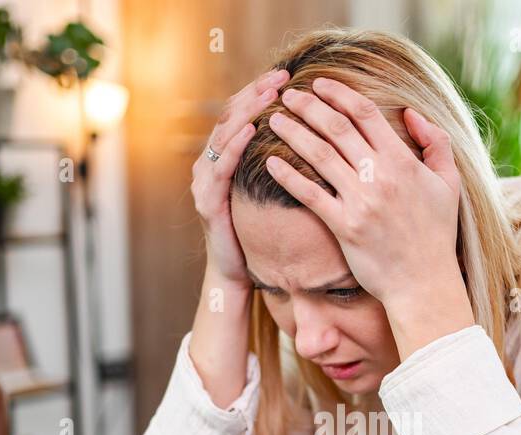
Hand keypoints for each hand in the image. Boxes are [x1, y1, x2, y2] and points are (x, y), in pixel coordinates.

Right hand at [191, 68, 288, 287]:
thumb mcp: (271, 192)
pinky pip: (220, 168)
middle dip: (255, 94)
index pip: (243, 113)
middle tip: (280, 76)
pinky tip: (250, 131)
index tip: (287, 75)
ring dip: (247, 112)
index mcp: (226, 158)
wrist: (237, 273)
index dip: (261, 92)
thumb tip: (315, 137)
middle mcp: (211, 163)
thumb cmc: (259, 232)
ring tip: (268, 94)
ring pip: (223, 135)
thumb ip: (280, 163)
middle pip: (232, 116)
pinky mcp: (207, 202)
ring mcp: (205, 181)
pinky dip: (234, 146)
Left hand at [265, 78, 472, 355]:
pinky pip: (310, 195)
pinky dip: (289, 176)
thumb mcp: (448, 183)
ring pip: (319, 156)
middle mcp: (380, 176)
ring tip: (273, 119)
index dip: (339, 94)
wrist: (423, 282)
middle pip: (336, 128)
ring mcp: (360, 201)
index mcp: (403, 162)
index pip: (365, 114)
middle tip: (286, 94)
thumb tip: (411, 113)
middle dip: (308, 106)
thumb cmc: (436, 234)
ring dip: (293, 133)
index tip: (319, 84)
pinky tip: (271, 162)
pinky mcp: (344, 227)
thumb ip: (435, 143)